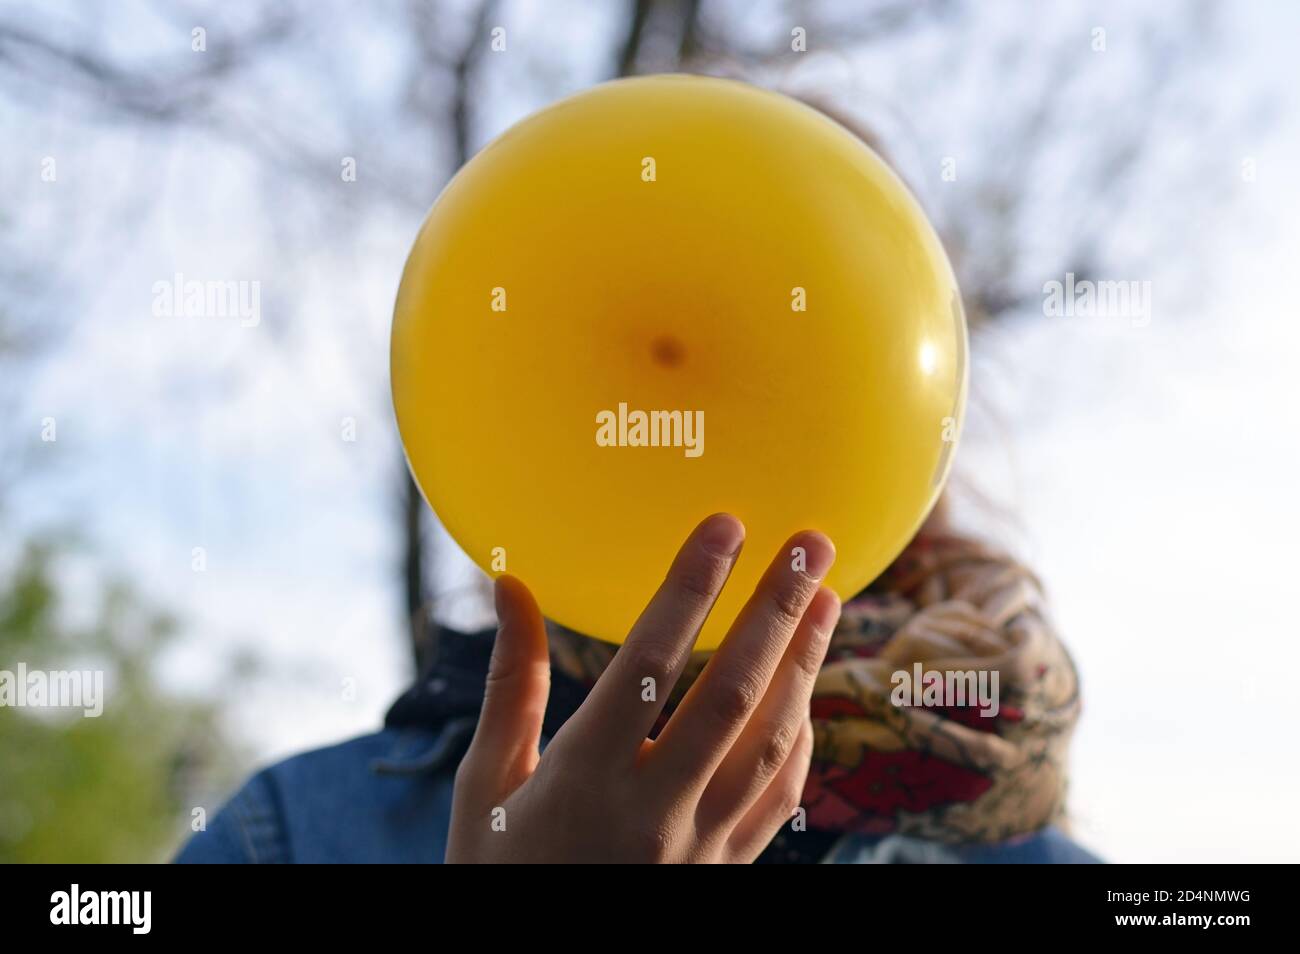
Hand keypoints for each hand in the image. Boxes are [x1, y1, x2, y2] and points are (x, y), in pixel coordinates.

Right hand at [446, 513, 839, 862]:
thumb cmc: (497, 872)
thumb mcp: (487, 783)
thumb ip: (511, 683)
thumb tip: (511, 586)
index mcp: (583, 775)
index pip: (649, 662)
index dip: (691, 587)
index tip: (725, 524)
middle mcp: (651, 807)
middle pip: (732, 693)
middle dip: (777, 609)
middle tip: (813, 542)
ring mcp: (698, 845)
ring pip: (771, 742)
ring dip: (806, 663)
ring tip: (829, 597)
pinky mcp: (725, 871)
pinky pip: (778, 797)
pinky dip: (800, 738)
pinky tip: (806, 693)